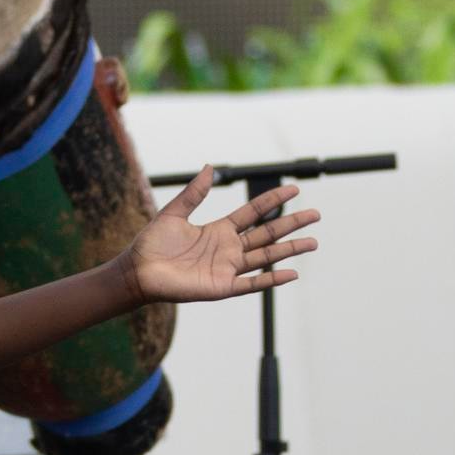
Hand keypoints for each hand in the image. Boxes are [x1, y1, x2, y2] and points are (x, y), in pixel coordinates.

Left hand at [127, 170, 320, 302]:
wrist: (138, 271)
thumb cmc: (153, 243)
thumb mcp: (174, 212)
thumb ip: (194, 193)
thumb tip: (210, 167)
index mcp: (219, 230)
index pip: (254, 213)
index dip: (274, 200)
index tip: (294, 188)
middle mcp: (229, 249)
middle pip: (268, 233)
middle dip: (292, 224)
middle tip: (316, 214)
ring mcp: (228, 269)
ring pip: (266, 257)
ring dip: (290, 250)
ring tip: (313, 242)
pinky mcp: (222, 287)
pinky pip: (252, 284)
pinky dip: (271, 279)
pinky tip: (291, 273)